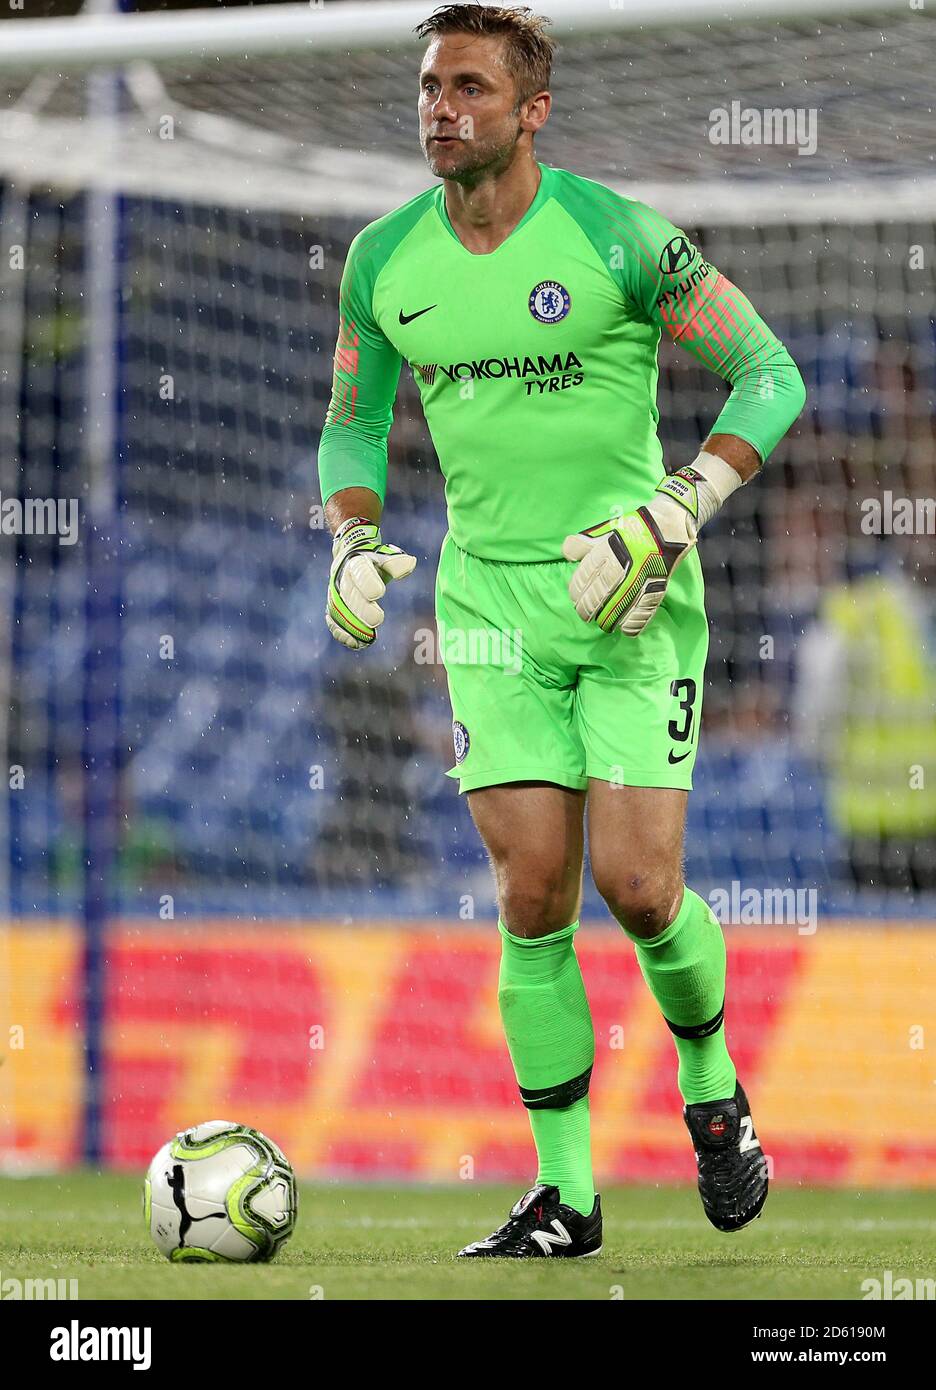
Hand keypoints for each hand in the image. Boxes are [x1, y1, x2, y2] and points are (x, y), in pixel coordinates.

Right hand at [325, 518, 415, 649]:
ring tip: (368, 638)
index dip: (367, 581)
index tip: (379, 593)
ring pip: (339, 611)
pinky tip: (356, 644)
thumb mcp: (384, 558)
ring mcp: (334, 595)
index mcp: (356, 562)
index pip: (360, 570)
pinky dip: (343, 634)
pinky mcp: (333, 609)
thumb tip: (410, 563)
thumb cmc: (373, 561)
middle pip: (349, 594)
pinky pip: (334, 622)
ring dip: (352, 626)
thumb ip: (396, 563)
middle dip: (362, 608)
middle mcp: (341, 578)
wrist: (349, 560)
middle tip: (377, 619)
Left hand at [562, 489, 695, 636]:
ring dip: (609, 619)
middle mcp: (621, 566)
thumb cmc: (630, 531)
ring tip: (604, 625)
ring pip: (619, 606)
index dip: (577, 592)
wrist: (665, 528)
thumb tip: (566, 553)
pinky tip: (626, 629)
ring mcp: (640, 577)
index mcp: (605, 551)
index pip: (584, 577)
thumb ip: (582, 544)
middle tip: (586, 616)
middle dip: (589, 609)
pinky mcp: (657, 586)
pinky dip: (634, 622)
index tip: (575, 599)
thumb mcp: (602, 532)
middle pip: (599, 594)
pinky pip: (644, 609)